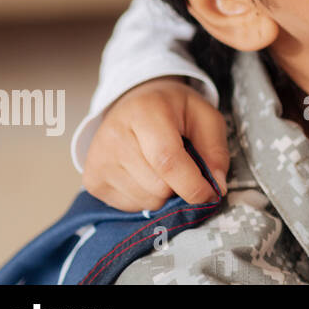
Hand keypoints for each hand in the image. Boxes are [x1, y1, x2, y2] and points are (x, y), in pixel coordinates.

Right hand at [82, 77, 229, 209]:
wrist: (135, 102)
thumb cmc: (173, 110)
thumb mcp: (205, 116)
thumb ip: (216, 150)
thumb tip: (217, 187)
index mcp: (145, 113)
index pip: (167, 161)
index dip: (192, 185)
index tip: (211, 194)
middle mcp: (114, 136)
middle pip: (158, 186)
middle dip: (181, 186)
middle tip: (183, 164)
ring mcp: (98, 159)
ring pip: (146, 200)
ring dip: (164, 193)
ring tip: (161, 166)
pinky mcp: (92, 180)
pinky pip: (130, 206)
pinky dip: (146, 197)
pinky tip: (145, 174)